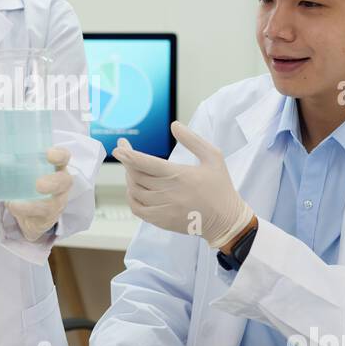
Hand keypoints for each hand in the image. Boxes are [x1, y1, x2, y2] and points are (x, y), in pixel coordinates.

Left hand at [0, 146, 72, 241]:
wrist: (32, 210)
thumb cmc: (26, 183)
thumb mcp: (12, 172)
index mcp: (52, 166)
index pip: (63, 157)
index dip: (59, 154)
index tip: (49, 153)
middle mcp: (59, 183)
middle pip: (64, 181)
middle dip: (53, 182)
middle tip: (38, 184)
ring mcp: (55, 202)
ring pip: (53, 204)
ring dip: (34, 205)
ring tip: (14, 204)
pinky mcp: (47, 217)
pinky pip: (40, 217)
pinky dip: (25, 214)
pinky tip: (13, 209)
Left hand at [112, 121, 254, 249]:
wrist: (226, 220)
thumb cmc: (220, 187)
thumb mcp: (213, 157)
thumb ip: (193, 140)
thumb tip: (174, 125)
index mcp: (179, 175)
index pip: (145, 163)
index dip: (128, 155)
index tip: (119, 147)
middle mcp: (168, 192)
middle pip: (136, 175)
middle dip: (126, 161)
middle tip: (124, 152)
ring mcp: (163, 208)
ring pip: (135, 191)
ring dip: (129, 178)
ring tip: (132, 168)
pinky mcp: (161, 220)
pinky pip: (137, 208)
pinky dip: (131, 197)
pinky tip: (134, 189)